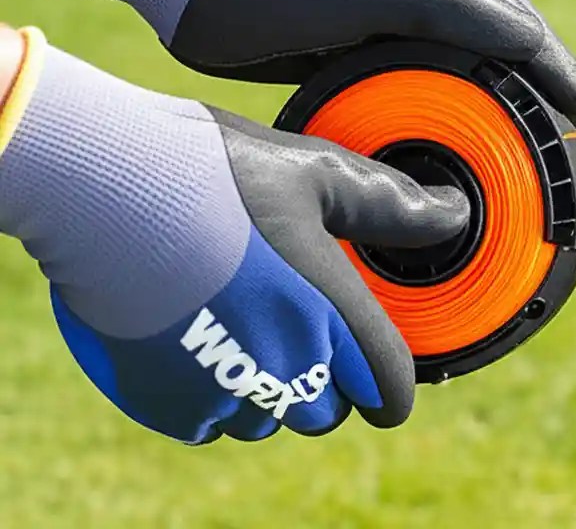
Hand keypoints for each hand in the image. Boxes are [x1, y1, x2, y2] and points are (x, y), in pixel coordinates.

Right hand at [0, 27, 468, 443]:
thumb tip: (453, 213)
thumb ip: (391, 206)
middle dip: (328, 380)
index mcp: (332, 317)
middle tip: (301, 323)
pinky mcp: (167, 400)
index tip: (382, 373)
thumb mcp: (317, 172)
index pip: (388, 391)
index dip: (392, 386)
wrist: (104, 188)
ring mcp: (222, 391)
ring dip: (270, 390)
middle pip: (328, 411)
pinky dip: (214, 395)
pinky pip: (210, 422)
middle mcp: (285, 368)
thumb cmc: (215, 175)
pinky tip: (201, 339)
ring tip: (245, 324)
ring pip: (269, 420)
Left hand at [36, 0, 575, 124]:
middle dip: (535, 83)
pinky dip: (441, 106)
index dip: (555, 62)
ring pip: (458, 62)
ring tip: (522, 142)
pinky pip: (414, 78)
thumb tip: (535, 41)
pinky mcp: (351, 42)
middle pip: (496, 39)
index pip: (515, 14)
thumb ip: (457, 7)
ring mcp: (385, 11)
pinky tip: (450, 132)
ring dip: (491, 99)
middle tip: (566, 132)